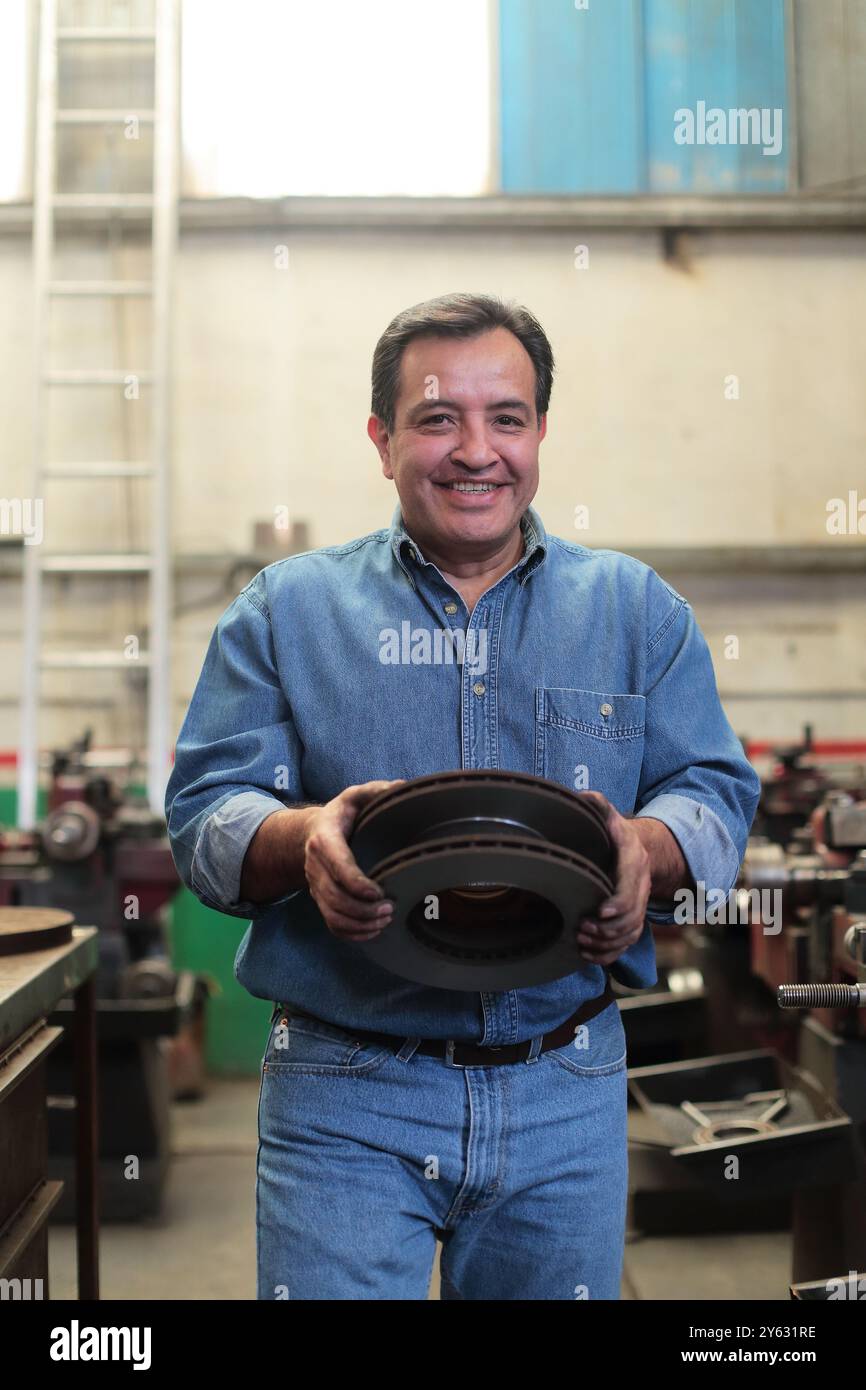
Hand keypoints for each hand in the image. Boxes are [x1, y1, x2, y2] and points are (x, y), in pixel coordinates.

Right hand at [303, 780, 404, 941]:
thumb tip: (401, 786)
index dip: (357, 883)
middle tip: (390, 909)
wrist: (311, 833)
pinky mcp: (319, 900)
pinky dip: (352, 933)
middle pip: (335, 897)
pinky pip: (331, 924)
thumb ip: (376, 790)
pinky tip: (372, 930)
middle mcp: (315, 865)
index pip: (338, 866)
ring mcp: (315, 886)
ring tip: (385, 920)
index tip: (379, 892)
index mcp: (325, 839)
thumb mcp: (355, 796)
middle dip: (363, 909)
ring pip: (332, 915)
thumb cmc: (342, 815)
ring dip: (360, 924)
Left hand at [575, 791, 650, 965]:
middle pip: (631, 917)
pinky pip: (627, 942)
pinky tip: (589, 954)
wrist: (639, 847)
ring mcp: (639, 904)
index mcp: (634, 862)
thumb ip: (596, 805)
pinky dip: (610, 953)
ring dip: (606, 943)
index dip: (617, 903)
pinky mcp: (633, 918)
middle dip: (606, 928)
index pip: (631, 889)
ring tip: (581, 941)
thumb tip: (583, 796)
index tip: (598, 911)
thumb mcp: (608, 814)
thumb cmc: (615, 832)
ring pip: (630, 933)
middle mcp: (641, 886)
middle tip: (581, 928)